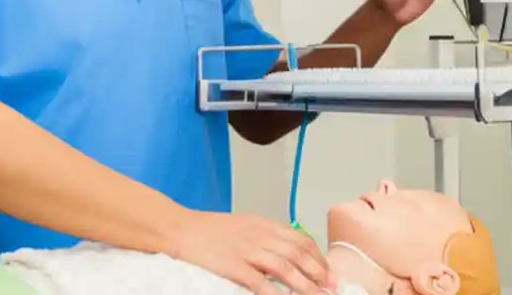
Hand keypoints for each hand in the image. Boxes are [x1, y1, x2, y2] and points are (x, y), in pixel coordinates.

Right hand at [165, 210, 333, 294]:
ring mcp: (247, 251)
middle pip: (298, 254)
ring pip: (286, 269)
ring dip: (305, 285)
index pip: (301, 239)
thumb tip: (288, 252)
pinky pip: (261, 283)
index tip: (328, 271)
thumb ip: (265, 236)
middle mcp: (260, 235)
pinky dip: (276, 294)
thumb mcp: (243, 225)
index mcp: (263, 224)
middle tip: (331, 287)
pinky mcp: (234, 266)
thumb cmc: (210, 229)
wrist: (181, 229)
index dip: (318, 256)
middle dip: (319, 272)